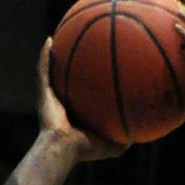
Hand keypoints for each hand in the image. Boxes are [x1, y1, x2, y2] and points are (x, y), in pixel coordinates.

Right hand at [37, 38, 126, 161]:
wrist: (63, 149)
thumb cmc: (85, 149)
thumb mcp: (112, 145)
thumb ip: (125, 139)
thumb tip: (141, 134)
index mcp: (76, 114)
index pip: (83, 94)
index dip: (90, 81)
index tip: (100, 67)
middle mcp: (61, 103)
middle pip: (66, 78)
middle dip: (72, 63)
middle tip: (83, 45)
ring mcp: (50, 97)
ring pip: (51, 70)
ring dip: (54, 54)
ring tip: (61, 34)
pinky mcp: (43, 93)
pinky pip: (42, 70)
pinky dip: (44, 55)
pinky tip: (49, 39)